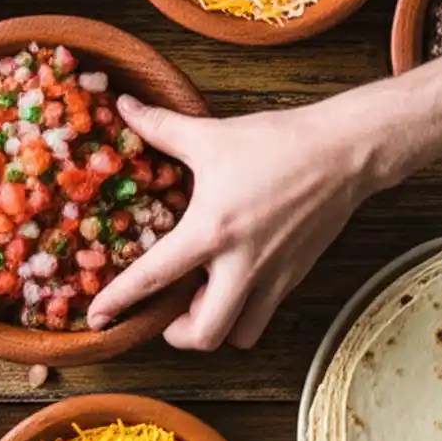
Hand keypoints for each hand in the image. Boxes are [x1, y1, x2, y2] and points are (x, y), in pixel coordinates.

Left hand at [87, 91, 397, 350]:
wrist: (344, 152)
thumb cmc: (276, 143)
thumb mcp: (211, 134)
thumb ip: (161, 126)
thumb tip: (124, 104)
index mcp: (211, 230)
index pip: (154, 277)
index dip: (119, 301)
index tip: (97, 318)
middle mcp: (241, 263)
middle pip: (205, 334)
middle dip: (178, 336)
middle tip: (167, 315)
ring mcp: (272, 275)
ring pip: (240, 335)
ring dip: (216, 328)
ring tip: (203, 302)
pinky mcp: (294, 276)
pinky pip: (264, 314)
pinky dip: (244, 313)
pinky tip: (234, 285)